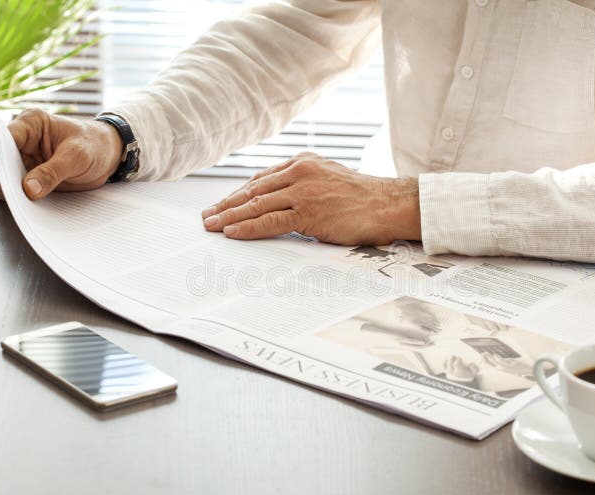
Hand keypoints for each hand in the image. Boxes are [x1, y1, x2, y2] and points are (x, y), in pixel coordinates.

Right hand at [0, 109, 121, 200]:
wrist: (108, 156)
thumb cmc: (95, 146)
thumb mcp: (77, 157)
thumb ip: (52, 172)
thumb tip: (28, 190)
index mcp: (30, 124)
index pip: (4, 138)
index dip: (0, 157)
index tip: (5, 177)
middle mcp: (22, 141)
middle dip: (3, 179)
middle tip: (14, 198)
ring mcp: (24, 160)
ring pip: (3, 178)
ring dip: (10, 193)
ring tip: (22, 206)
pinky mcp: (29, 177)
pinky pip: (16, 191)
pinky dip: (19, 200)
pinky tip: (29, 209)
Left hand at [201, 152, 421, 244]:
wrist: (387, 203)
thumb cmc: (364, 196)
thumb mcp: (330, 178)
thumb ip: (306, 183)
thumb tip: (284, 198)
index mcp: (302, 162)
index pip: (262, 179)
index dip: (239, 194)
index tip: (224, 204)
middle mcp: (298, 172)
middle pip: (253, 190)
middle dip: (227, 204)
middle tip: (207, 216)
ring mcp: (302, 191)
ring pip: (256, 205)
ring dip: (229, 216)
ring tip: (211, 226)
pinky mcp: (307, 212)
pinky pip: (270, 221)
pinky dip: (248, 227)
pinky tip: (232, 232)